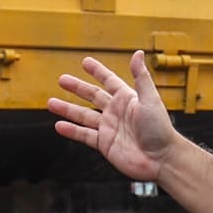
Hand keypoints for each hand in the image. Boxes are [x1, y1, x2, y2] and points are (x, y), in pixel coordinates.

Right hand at [49, 52, 179, 182]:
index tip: (85, 62)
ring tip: (51, 102)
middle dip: (77, 88)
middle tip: (62, 79)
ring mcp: (109, 128)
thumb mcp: (150, 99)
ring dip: (67, 109)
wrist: (160, 159)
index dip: (98, 71)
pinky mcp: (105, 144)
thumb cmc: (160, 129)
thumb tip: (137, 53)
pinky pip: (84, 135)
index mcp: (127, 99)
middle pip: (92, 96)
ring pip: (83, 116)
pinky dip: (71, 131)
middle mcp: (116, 112)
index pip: (109, 81)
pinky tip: (59, 125)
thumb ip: (141, 77)